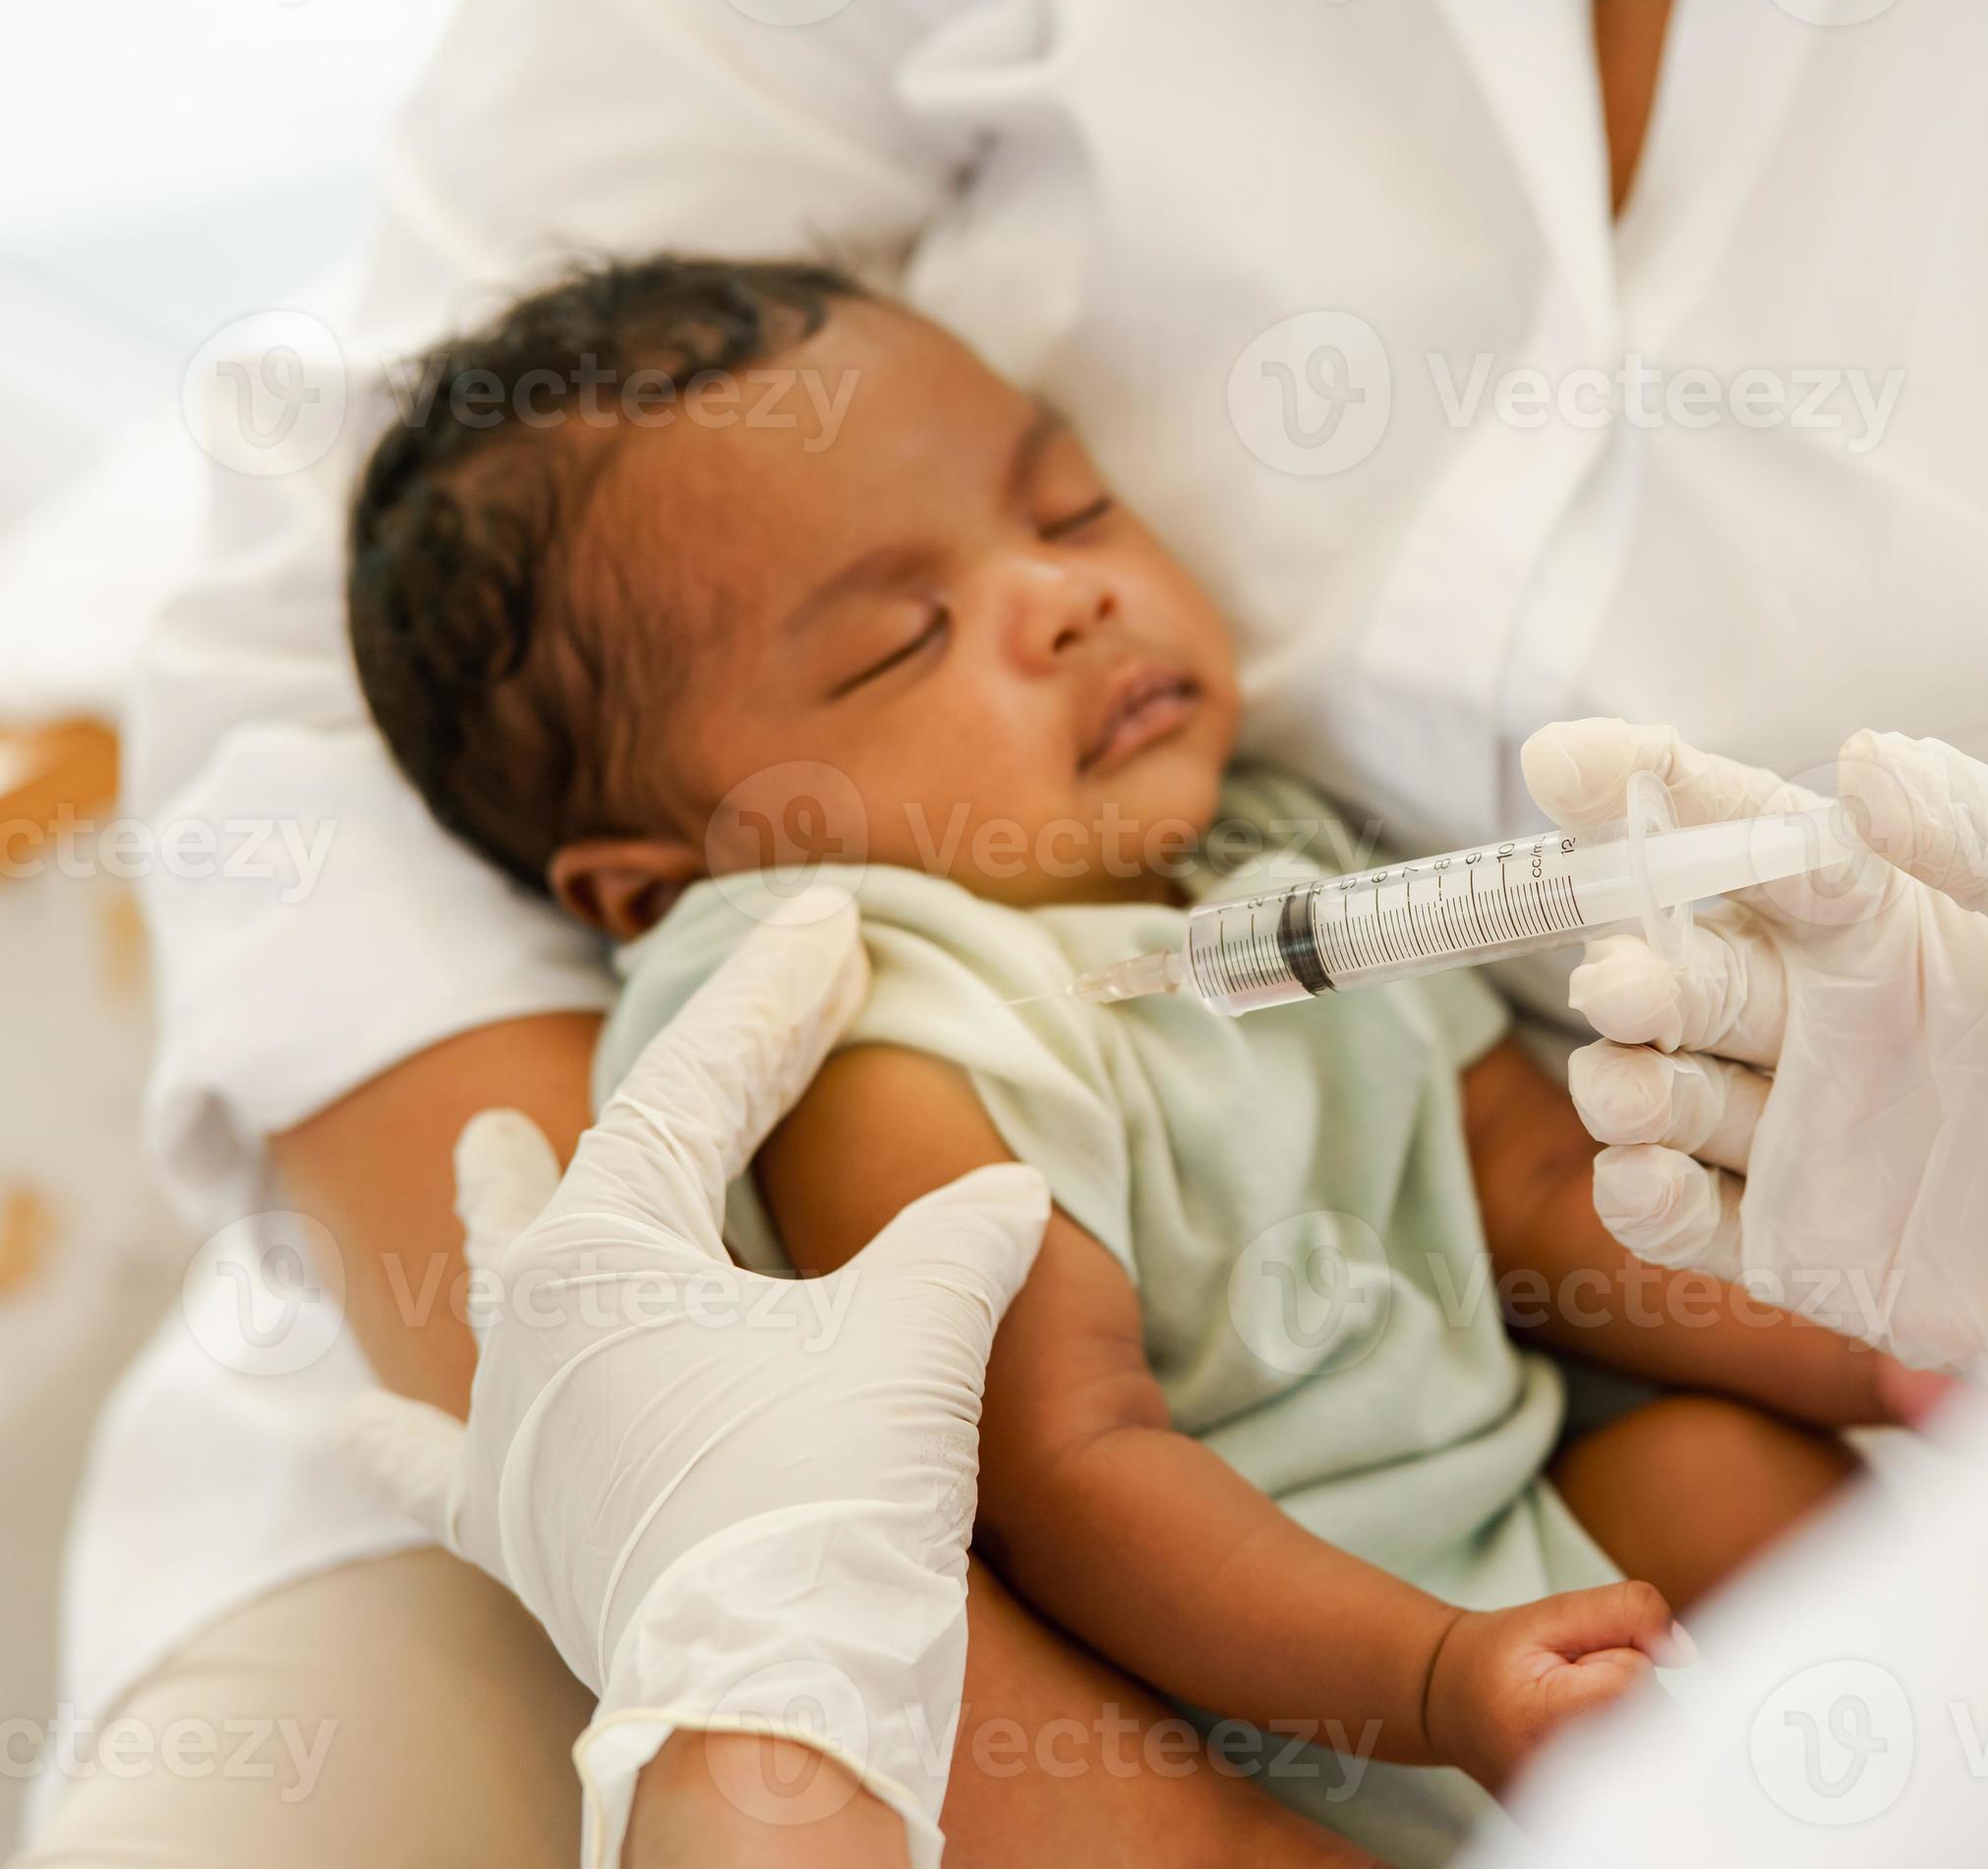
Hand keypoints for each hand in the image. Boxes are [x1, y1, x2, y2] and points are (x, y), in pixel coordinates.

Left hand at [339, 895, 1051, 1868]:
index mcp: (600, 1252)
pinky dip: (405, 1442)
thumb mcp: (917, 1330)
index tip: (828, 924)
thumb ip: (957, 1239)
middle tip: (720, 1013)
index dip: (776, 997)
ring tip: (488, 1149)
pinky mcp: (523, 1537)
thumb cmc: (830, 1490)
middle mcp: (526, 1332)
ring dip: (508, 1215)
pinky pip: (441, 1467)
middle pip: (591, 1170)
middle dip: (671, 1085)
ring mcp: (512, 1438)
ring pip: (499, 1297)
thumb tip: (1005, 1193)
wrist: (771, 1696)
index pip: (699, 1086)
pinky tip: (349, 1428)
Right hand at [1423, 1581, 1684, 1792]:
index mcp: (1543, 1722)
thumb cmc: (1501, 1659)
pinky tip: (1588, 1743)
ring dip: (1631, 1725)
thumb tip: (1683, 1649)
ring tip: (1582, 1714)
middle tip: (1577, 1688)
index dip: (1615, 1657)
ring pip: (1655, 1751)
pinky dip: (1626, 1756)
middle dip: (1630, 1695)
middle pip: (1651, 1722)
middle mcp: (1557, 1780)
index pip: (1630, 1683)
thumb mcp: (1556, 1610)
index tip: (1575, 1662)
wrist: (1454, 1705)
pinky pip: (1643, 1782)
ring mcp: (1568, 1812)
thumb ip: (1627, 1611)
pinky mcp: (1580, 1827)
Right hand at [1527, 720, 1987, 1378]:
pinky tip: (1654, 1177)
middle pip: (1682, 965)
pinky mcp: (1818, 1255)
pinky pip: (1688, 1222)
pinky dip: (1640, 1198)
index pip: (1746, 840)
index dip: (1655, 795)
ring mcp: (1821, 1138)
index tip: (1565, 761)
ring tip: (1640, 1078)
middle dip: (1630, 956)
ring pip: (1660, 1088)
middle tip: (1628, 974)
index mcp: (1899, 921)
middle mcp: (1839, 1021)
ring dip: (1623, 1075)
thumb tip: (1862, 758)